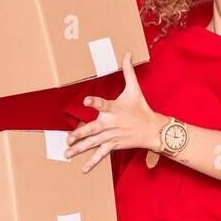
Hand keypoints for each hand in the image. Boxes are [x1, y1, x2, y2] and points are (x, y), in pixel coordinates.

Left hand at [63, 53, 162, 172]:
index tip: (86, 102)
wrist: (153, 130)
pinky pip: (101, 155)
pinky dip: (92, 162)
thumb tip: (127, 52)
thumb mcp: (134, 89)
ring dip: (80, 148)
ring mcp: (111, 136)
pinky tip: (83, 168)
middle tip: (69, 138)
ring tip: (67, 152)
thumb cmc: (141, 108)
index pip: (102, 104)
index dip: (94, 102)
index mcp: (114, 108)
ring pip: (93, 143)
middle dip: (81, 134)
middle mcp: (110, 123)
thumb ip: (128, 71)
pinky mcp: (113, 145)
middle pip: (93, 129)